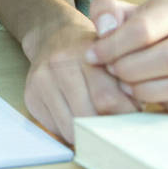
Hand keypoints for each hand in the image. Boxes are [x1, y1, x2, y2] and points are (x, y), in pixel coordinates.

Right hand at [22, 16, 138, 143]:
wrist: (53, 35)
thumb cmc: (90, 50)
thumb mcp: (112, 54)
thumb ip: (126, 81)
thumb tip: (136, 116)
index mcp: (84, 52)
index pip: (107, 98)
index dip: (125, 114)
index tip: (133, 116)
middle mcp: (58, 65)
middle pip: (87, 115)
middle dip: (106, 128)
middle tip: (116, 126)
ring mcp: (41, 81)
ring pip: (70, 127)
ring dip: (87, 133)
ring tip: (98, 123)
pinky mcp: (30, 96)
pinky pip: (55, 129)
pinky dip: (71, 132)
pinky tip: (78, 118)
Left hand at [86, 0, 167, 114]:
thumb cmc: (142, 29)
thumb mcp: (120, 13)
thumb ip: (105, 11)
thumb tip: (106, 28)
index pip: (145, 28)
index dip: (114, 46)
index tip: (93, 56)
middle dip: (133, 70)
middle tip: (113, 73)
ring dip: (152, 91)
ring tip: (128, 88)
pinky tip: (153, 100)